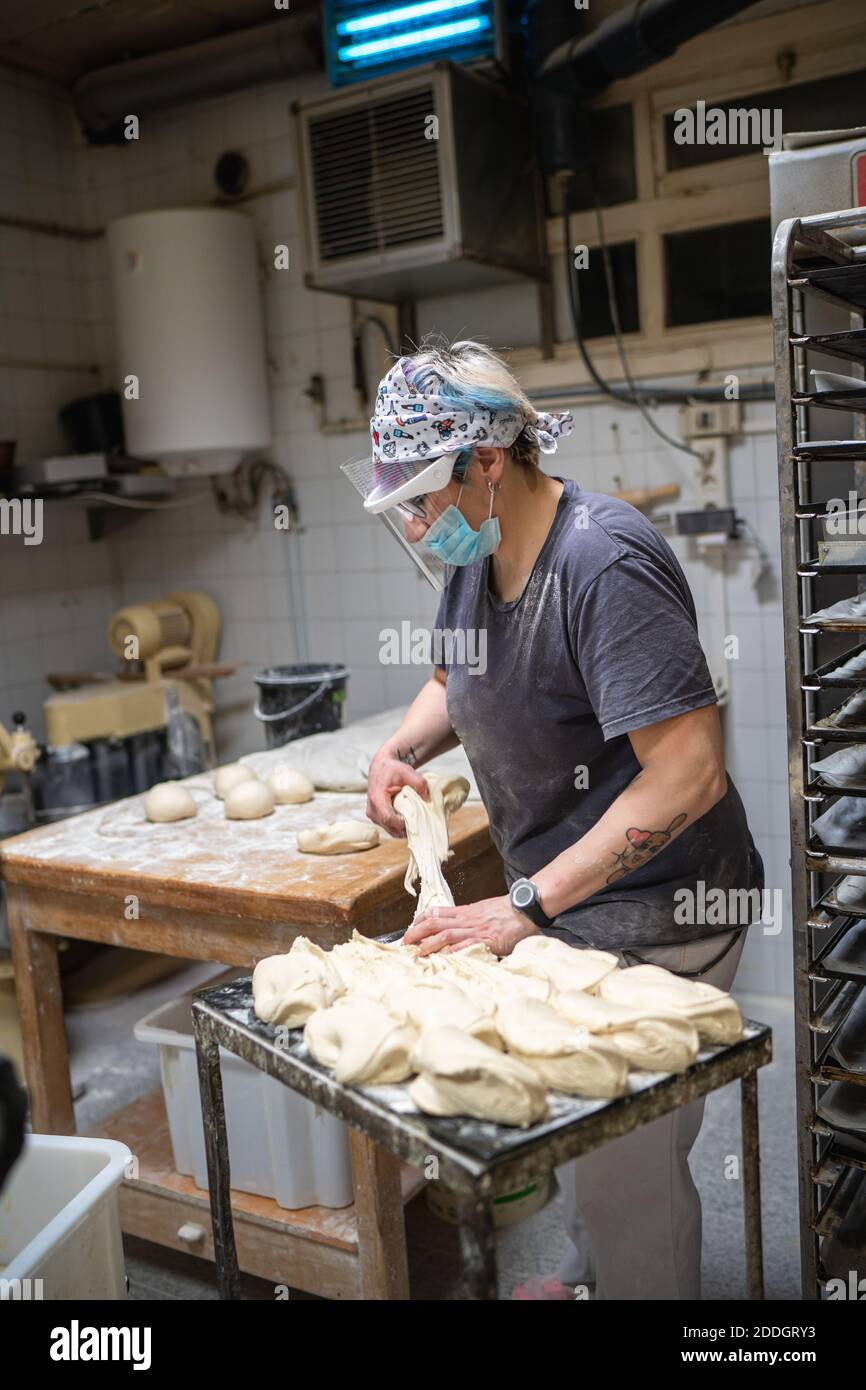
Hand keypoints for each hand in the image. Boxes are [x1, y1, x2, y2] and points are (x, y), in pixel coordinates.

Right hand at [366, 745, 428, 837]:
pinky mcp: (375, 817)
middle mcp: (372, 810)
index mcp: (377, 798)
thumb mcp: (408, 772)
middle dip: (406, 828)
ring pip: (390, 830)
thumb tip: (427, 799)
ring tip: (414, 820)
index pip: (389, 818)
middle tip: (420, 822)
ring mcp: (372, 815)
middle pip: (390, 828)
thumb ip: (419, 783)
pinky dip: (398, 827)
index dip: (403, 823)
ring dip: (402, 829)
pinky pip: (388, 827)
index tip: (416, 819)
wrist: (380, 768)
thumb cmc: (393, 769)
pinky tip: (407, 819)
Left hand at [404, 895, 538, 956]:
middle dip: (416, 933)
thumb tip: (454, 928)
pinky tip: (442, 959)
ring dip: (429, 944)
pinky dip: (453, 953)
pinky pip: (465, 947)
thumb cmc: (504, 911)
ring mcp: (475, 930)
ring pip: (445, 935)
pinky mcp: (486, 941)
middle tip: (404, 943)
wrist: (523, 909)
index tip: (410, 928)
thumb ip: (467, 918)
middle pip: (434, 923)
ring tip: (417, 953)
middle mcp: (465, 920)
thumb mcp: (481, 910)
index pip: (436, 912)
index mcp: (464, 912)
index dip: (420, 920)